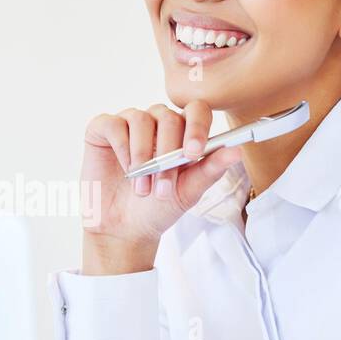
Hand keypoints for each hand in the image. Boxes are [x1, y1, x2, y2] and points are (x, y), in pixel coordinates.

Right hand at [79, 100, 241, 274]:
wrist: (124, 228)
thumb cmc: (158, 207)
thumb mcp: (188, 191)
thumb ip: (211, 169)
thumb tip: (237, 150)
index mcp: (182, 132)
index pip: (196, 111)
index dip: (197, 126)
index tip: (193, 153)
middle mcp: (157, 121)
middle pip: (168, 117)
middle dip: (167, 154)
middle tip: (163, 187)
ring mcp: (129, 123)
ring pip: (140, 119)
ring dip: (143, 155)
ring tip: (142, 187)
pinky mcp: (104, 129)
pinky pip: (114, 124)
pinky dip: (122, 147)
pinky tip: (126, 169)